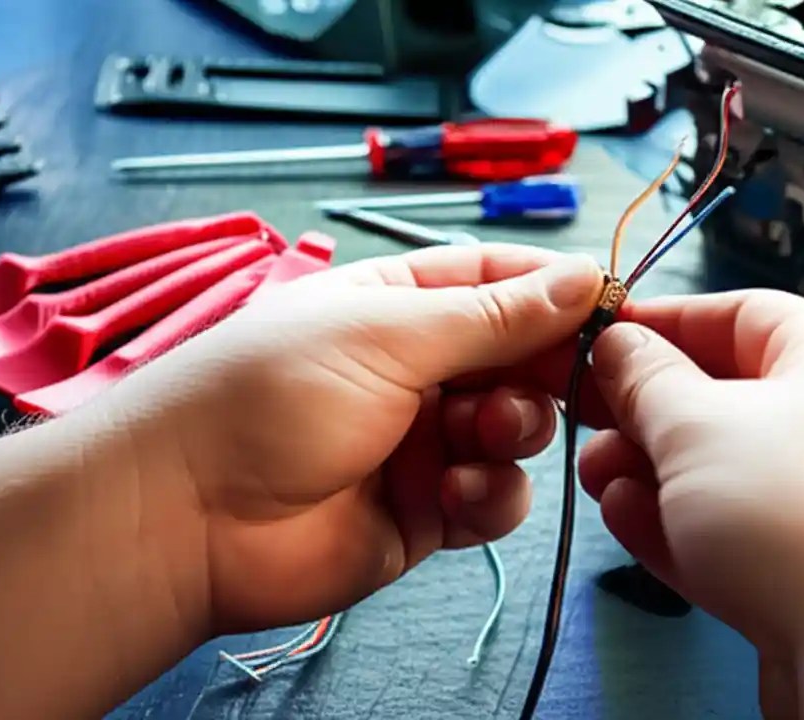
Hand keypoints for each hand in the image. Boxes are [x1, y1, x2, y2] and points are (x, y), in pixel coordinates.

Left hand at [99, 243, 601, 633]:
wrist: (186, 520)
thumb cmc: (271, 397)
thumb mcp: (387, 335)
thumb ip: (493, 315)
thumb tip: (582, 275)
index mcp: (399, 306)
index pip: (499, 282)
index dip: (558, 292)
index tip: (616, 306)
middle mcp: (417, 369)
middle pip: (520, 359)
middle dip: (549, 370)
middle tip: (584, 381)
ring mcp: (424, 442)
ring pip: (518, 431)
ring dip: (513, 432)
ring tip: (476, 436)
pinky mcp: (428, 513)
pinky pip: (496, 498)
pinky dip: (489, 496)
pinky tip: (454, 495)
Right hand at [558, 290, 803, 718]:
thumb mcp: (696, 428)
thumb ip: (646, 378)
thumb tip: (619, 345)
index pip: (742, 313)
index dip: (663, 323)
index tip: (601, 337)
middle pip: (729, 395)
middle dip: (645, 411)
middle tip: (589, 418)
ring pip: (727, 470)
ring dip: (653, 471)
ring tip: (599, 477)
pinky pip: (741, 530)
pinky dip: (683, 523)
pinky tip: (631, 519)